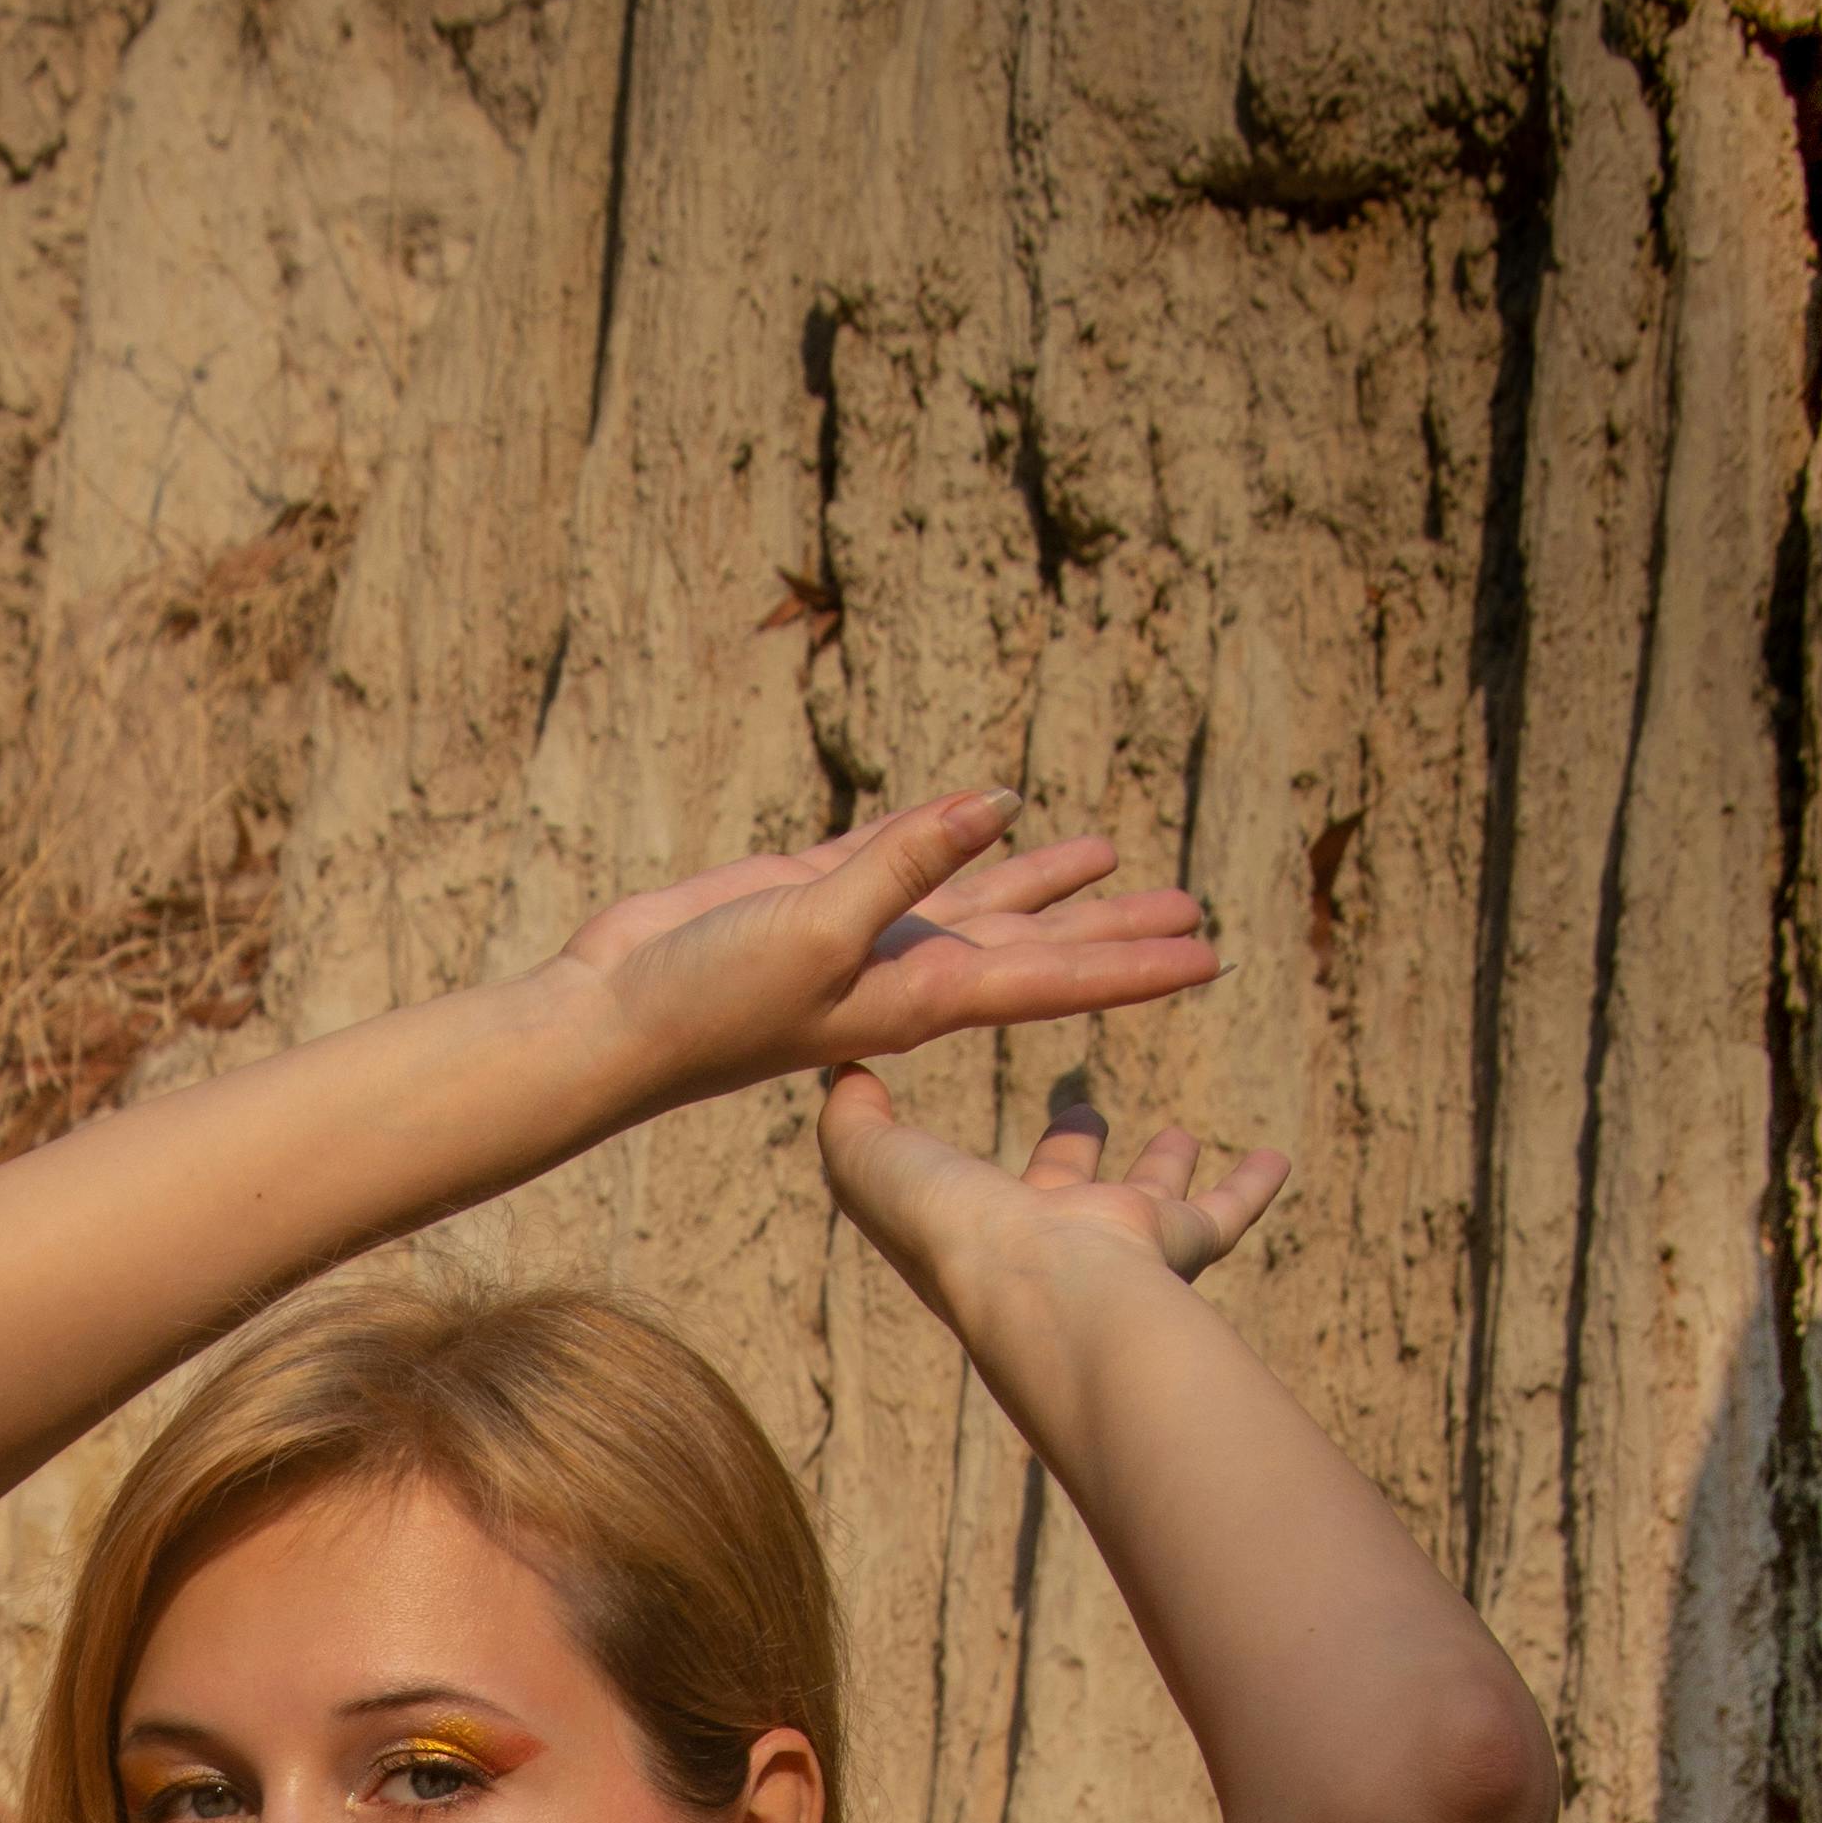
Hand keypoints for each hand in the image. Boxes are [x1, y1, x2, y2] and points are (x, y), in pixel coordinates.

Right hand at [559, 787, 1217, 1108]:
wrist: (614, 1016)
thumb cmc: (707, 1000)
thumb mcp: (814, 926)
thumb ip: (904, 867)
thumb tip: (999, 805)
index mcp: (919, 992)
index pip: (1050, 978)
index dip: (1130, 965)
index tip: (1207, 958)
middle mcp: (905, 968)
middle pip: (1036, 944)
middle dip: (1114, 929)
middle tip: (1195, 913)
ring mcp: (862, 934)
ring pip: (978, 899)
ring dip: (1047, 882)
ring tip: (1115, 855)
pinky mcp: (814, 896)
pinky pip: (905, 861)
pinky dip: (951, 839)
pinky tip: (989, 818)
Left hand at [816, 1066, 1289, 1298]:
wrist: (1047, 1291)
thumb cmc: (954, 1233)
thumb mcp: (877, 1166)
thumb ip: (853, 1125)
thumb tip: (841, 1078)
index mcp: (975, 1230)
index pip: (968, 1189)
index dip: (956, 1160)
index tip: (958, 1128)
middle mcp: (1046, 1243)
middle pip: (1063, 1188)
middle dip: (1071, 1154)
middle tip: (1085, 1115)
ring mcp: (1113, 1248)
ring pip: (1148, 1199)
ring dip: (1164, 1167)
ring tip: (1180, 1131)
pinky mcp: (1172, 1241)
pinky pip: (1223, 1214)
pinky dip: (1253, 1187)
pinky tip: (1278, 1158)